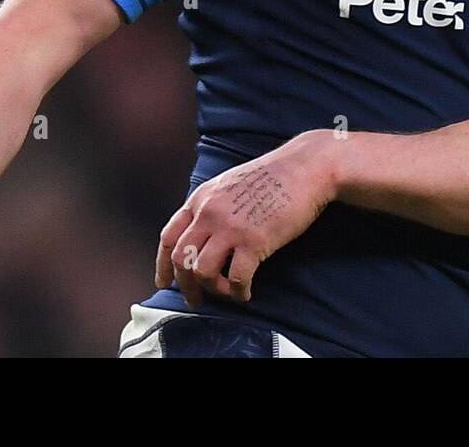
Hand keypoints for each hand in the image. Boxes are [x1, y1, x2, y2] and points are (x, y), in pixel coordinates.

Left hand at [154, 131, 337, 306]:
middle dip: (185, 285)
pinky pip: (236, 278)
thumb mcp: (229, 184)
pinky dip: (238, 292)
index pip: (168, 237)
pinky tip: (246, 294)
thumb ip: (212, 206)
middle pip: (181, 258)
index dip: (163, 265)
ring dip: (213, 289)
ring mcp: (230, 227)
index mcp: (201, 198)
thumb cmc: (273, 176)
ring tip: (228, 292)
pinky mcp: (254, 241)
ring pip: (202, 271)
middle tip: (196, 300)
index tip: (164, 282)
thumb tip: (202, 236)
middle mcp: (209, 213)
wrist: (305, 168)